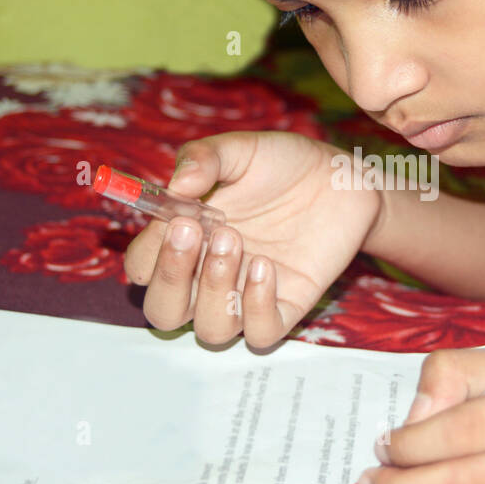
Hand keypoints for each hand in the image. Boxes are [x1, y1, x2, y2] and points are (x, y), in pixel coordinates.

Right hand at [123, 131, 381, 348]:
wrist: (341, 177)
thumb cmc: (284, 164)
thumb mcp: (240, 150)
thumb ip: (203, 159)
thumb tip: (176, 186)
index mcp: (186, 239)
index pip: (143, 268)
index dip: (148, 253)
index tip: (172, 218)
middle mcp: (208, 275)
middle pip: (163, 312)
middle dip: (171, 278)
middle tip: (193, 231)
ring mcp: (245, 294)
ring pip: (210, 330)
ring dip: (214, 289)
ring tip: (235, 240)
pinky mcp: (286, 305)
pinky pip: (260, 333)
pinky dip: (256, 306)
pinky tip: (265, 266)